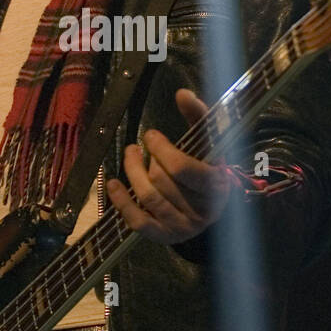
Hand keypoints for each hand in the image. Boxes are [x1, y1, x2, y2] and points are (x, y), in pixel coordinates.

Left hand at [106, 88, 230, 244]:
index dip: (161, 149)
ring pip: (149, 198)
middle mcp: (203, 211)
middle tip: (137, 147)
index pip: (182, 169)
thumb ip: (199, 116)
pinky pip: (139, 222)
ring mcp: (184, 227)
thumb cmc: (208, 167)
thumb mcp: (209, 141)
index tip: (150, 135)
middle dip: (146, 159)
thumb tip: (182, 93)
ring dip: (132, 173)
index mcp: (218, 185)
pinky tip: (113, 184)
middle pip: (162, 181)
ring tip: (129, 155)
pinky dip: (122, 202)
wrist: (213, 207)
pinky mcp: (166, 237)